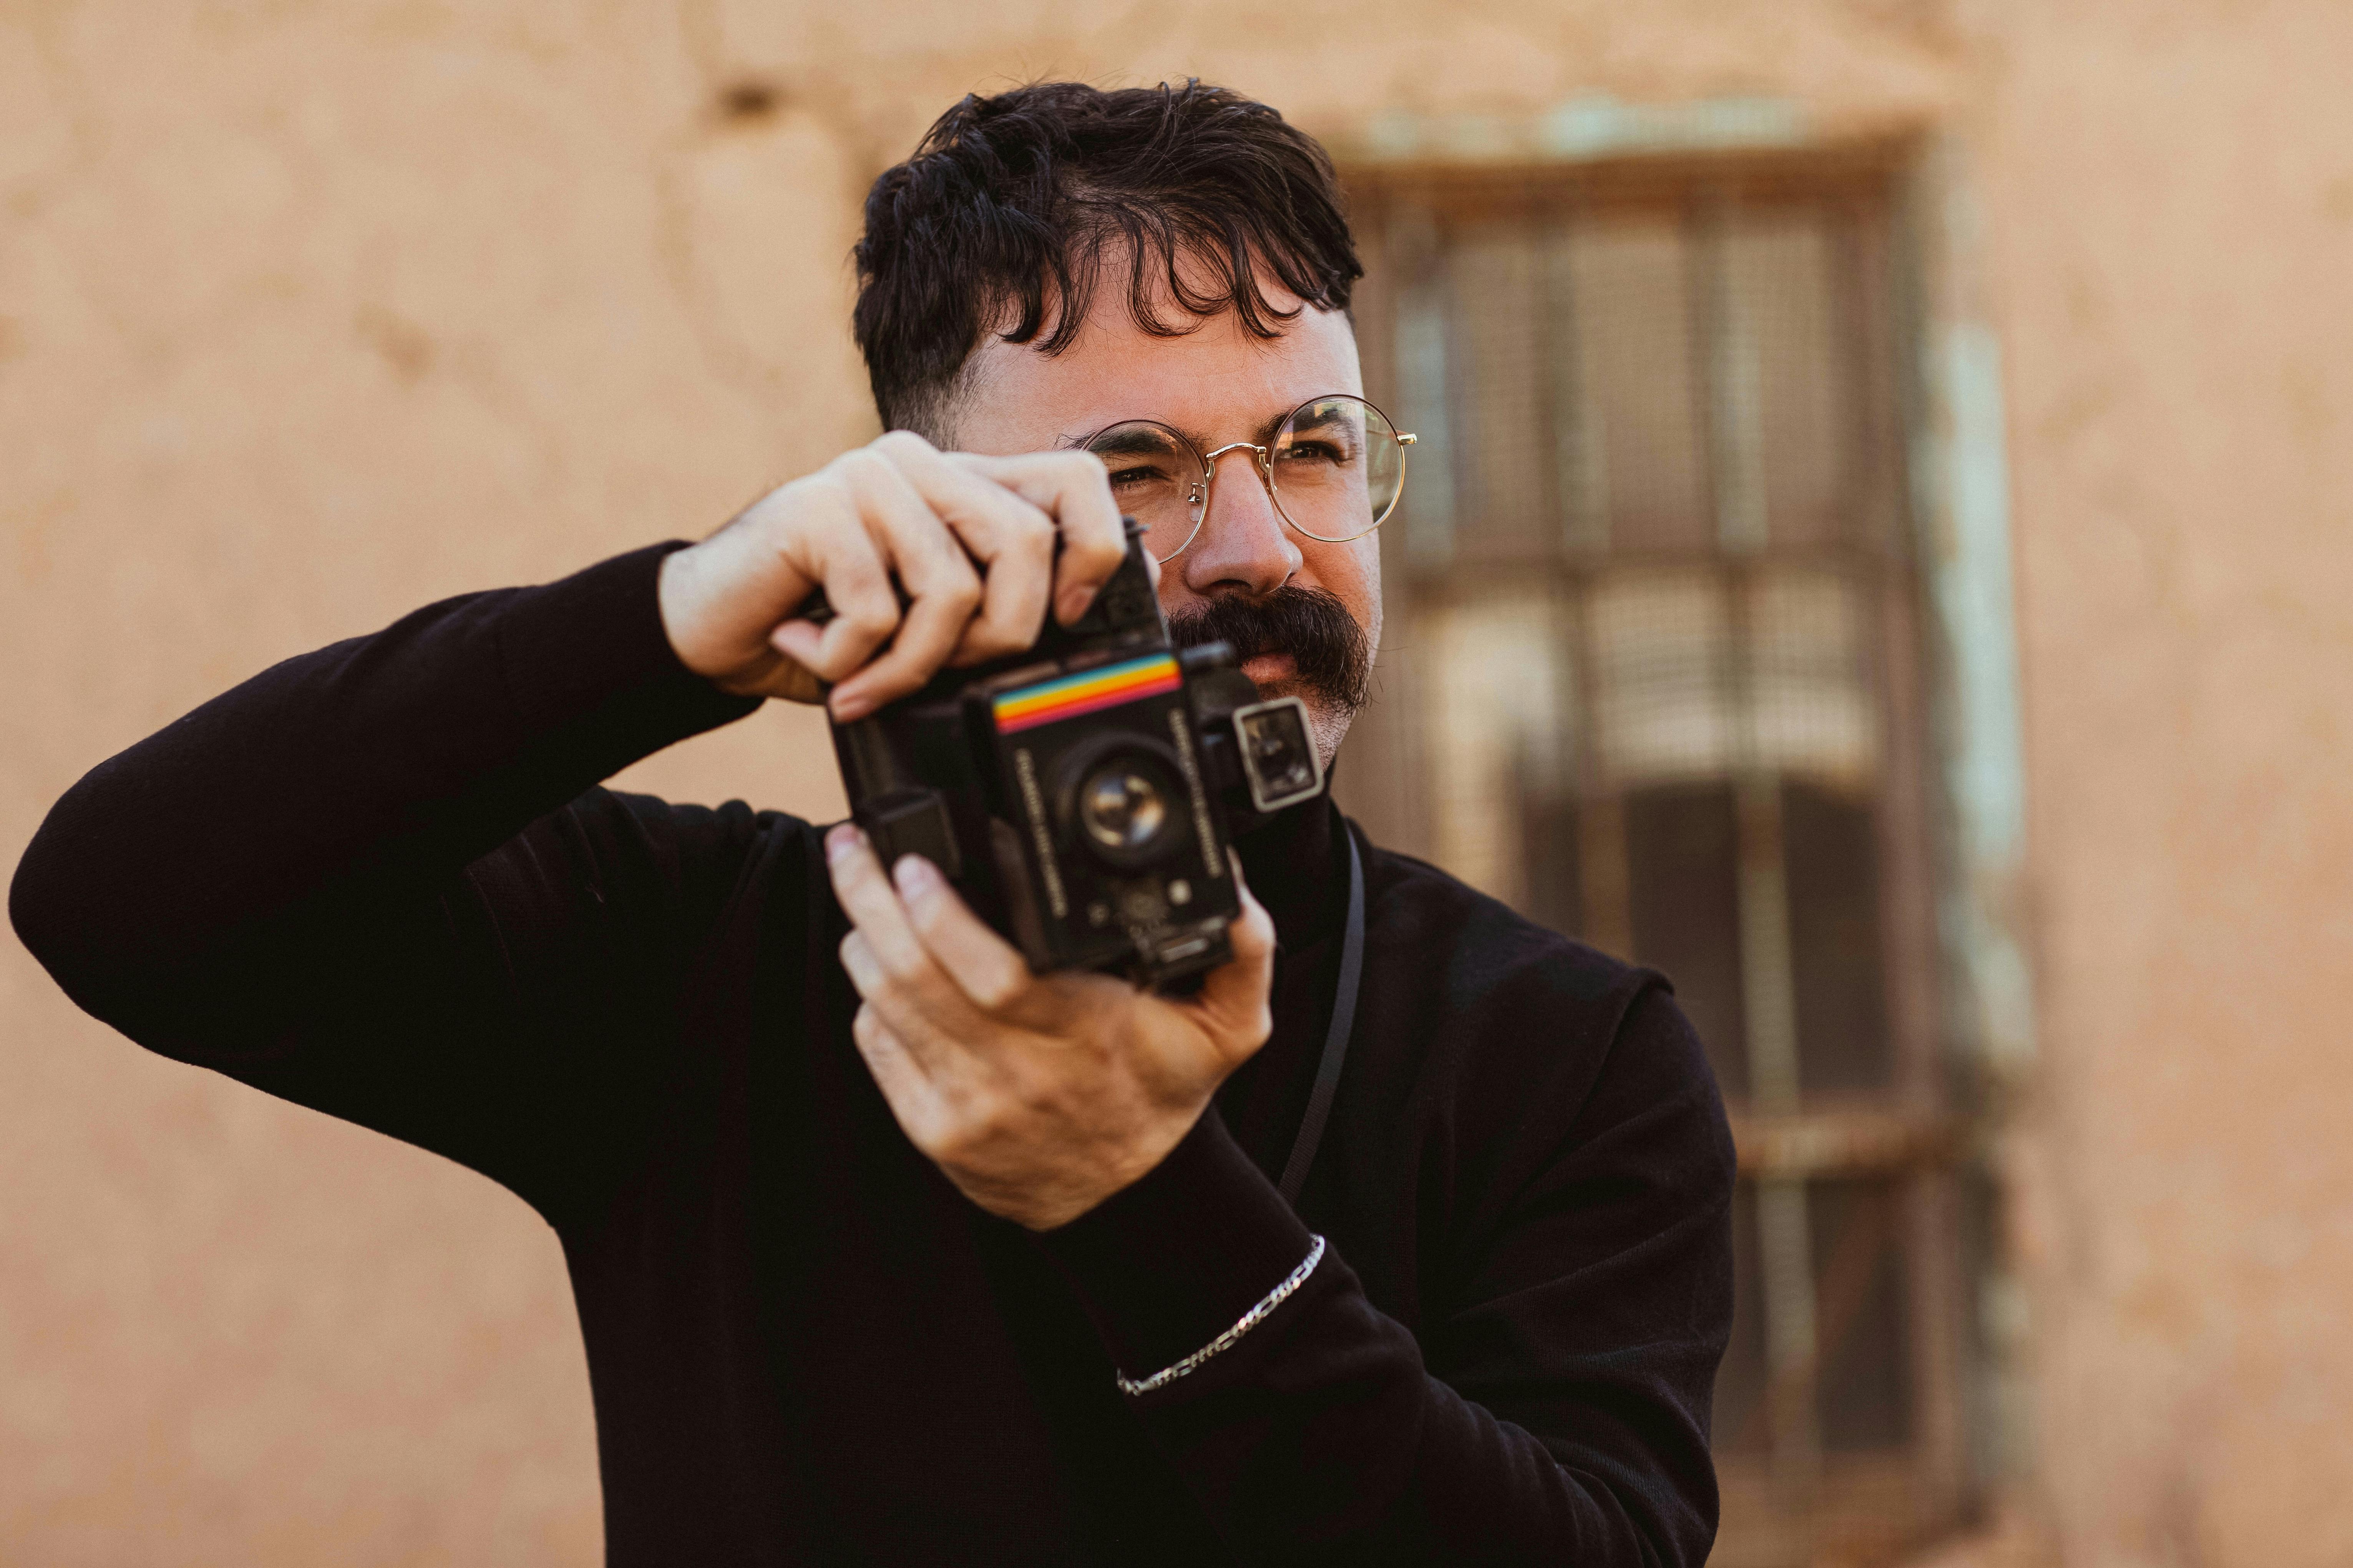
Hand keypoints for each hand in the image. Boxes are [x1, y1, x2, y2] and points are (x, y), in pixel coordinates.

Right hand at [656, 431, 1127, 719]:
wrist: (713, 632)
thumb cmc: (828, 630)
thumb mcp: (931, 621)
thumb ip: (993, 603)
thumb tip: (1076, 620)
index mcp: (965, 481)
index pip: (1076, 482)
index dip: (1093, 555)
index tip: (1064, 617)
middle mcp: (924, 464)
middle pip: (1026, 544)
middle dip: (998, 637)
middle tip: (943, 670)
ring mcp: (869, 478)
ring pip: (953, 588)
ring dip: (913, 664)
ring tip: (865, 676)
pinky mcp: (818, 507)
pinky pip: (878, 610)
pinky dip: (850, 661)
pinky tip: (810, 651)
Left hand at [825, 824, 1276, 1230]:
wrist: (1126, 1195)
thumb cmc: (1161, 1095)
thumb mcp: (1231, 1029)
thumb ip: (1243, 953)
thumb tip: (1237, 895)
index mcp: (1084, 1036)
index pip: (996, 974)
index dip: (941, 916)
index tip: (920, 864)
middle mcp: (1018, 1074)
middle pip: (915, 979)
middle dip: (871, 899)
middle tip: (854, 848)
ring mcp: (966, 1106)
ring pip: (884, 1007)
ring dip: (861, 938)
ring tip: (859, 889)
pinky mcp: (933, 1129)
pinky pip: (879, 1049)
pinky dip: (870, 998)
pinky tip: (877, 962)